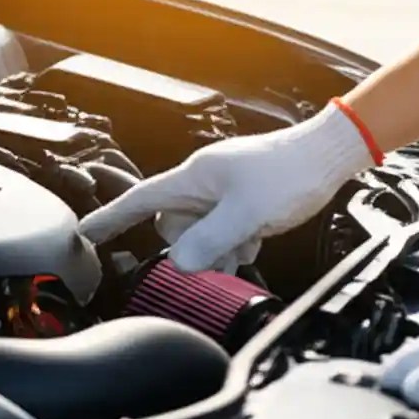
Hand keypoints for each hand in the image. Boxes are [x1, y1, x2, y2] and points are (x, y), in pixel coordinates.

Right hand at [77, 101, 376, 272]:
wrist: (331, 154)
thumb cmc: (292, 173)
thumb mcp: (247, 213)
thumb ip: (210, 240)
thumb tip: (181, 264)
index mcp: (194, 177)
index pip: (140, 200)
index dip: (111, 218)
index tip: (87, 233)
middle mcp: (203, 182)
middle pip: (172, 224)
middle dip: (191, 246)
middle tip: (221, 253)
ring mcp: (222, 190)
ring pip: (199, 230)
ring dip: (216, 247)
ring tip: (244, 246)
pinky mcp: (242, 198)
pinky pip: (221, 228)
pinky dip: (233, 241)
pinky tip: (254, 240)